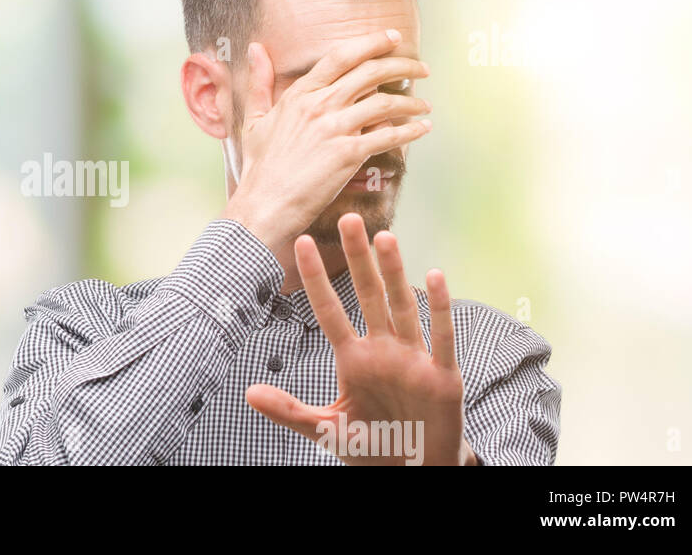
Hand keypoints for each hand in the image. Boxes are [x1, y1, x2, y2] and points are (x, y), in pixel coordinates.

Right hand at [221, 30, 431, 250]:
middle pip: (371, 72)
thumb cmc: (260, 168)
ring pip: (385, 102)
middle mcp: (319, 105)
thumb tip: (254, 48)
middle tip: (422, 68)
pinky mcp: (348, 154)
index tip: (393, 38)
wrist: (264, 205)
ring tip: (424, 105)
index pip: (341, 56)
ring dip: (412, 101)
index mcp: (299, 94)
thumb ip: (259, 82)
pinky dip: (411, 130)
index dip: (372, 43)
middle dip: (403, 65)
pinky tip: (422, 129)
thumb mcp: (253, 119)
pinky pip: (389, 135)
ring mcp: (335, 128)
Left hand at [245, 213, 475, 465]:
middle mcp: (383, 351)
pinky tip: (436, 276)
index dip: (316, 279)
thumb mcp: (326, 430)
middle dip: (358, 259)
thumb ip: (289, 411)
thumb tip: (248, 393)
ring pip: (402, 307)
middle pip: (368, 296)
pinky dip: (441, 309)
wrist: (414, 472)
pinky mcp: (443, 378)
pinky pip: (442, 338)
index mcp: (353, 360)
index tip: (303, 243)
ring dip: (394, 273)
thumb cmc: (374, 446)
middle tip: (348, 218)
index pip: (330, 311)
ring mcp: (413, 360)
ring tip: (385, 237)